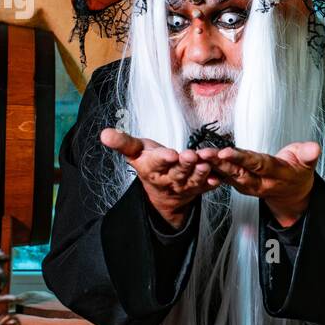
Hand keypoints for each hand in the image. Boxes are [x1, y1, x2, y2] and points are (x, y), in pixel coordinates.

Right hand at [100, 128, 221, 228]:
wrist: (162, 190)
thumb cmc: (150, 163)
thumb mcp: (135, 152)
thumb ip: (123, 143)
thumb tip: (104, 133)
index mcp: (152, 169)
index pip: (157, 163)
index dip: (163, 159)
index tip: (169, 154)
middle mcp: (169, 179)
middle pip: (178, 172)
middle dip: (185, 164)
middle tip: (191, 156)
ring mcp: (186, 185)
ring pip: (194, 179)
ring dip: (201, 172)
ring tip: (206, 162)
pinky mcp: (200, 188)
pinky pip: (208, 186)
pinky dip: (214, 182)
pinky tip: (219, 176)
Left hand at [204, 141, 320, 227]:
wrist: (292, 194)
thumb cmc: (298, 172)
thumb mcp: (307, 163)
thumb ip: (308, 155)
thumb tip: (314, 148)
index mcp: (276, 174)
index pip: (258, 165)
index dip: (242, 159)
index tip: (226, 151)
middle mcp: (260, 182)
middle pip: (238, 172)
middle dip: (220, 163)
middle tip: (204, 154)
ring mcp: (248, 185)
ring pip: (228, 176)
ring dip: (212, 167)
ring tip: (198, 155)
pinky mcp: (239, 184)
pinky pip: (224, 178)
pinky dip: (211, 170)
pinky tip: (199, 162)